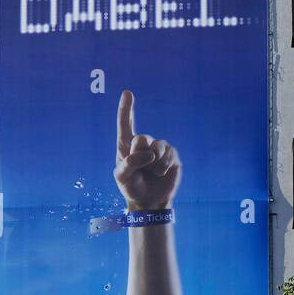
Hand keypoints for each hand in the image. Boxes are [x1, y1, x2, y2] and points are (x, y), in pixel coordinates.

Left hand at [114, 90, 181, 212]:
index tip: (127, 93)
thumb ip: (129, 163)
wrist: (149, 201)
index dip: (126, 109)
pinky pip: (169, 154)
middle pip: (141, 139)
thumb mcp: (122, 177)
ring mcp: (158, 148)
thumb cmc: (131, 187)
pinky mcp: (171, 155)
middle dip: (140, 155)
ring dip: (153, 163)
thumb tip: (148, 154)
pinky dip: (163, 166)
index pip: (125, 124)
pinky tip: (160, 173)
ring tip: (151, 171)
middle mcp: (142, 144)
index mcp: (126, 145)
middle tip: (140, 167)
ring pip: (156, 147)